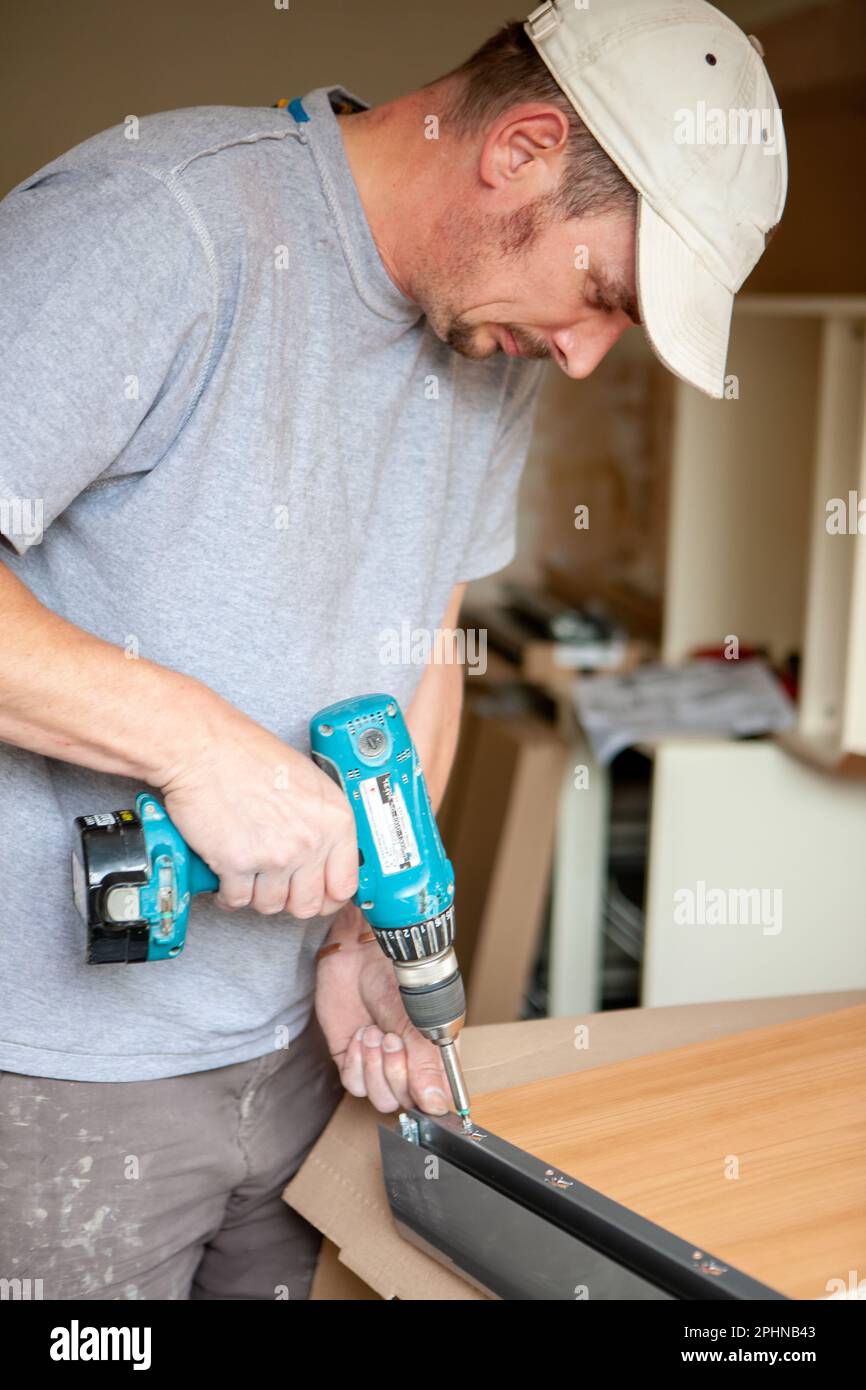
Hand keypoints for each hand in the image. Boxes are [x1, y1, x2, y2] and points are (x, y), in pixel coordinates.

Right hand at [154, 693, 358, 918]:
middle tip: (278, 888)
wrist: (205, 748)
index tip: (317, 895)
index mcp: (335, 820)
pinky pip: (237, 900)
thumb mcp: (308, 781)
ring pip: (271, 905)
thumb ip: (321, 822)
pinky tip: (227, 878)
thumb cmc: (250, 755)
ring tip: (249, 875)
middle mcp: (310, 841)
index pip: (345, 885)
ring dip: (257, 895)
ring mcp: (275, 856)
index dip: (328, 896)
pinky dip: (228, 894)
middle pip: (309, 904)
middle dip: (291, 901)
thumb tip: (323, 854)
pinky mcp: (236, 864)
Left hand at [315, 904, 451, 1114]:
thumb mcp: (417, 1020)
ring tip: (375, 1033)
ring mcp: (379, 1062)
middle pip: (405, 1101)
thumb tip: (437, 1104)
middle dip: (396, 1072)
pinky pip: (354, 1084)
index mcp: (434, 1053)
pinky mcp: (352, 1057)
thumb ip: (427, 1064)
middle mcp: (409, 1061)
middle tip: (392, 1039)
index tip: (423, 1094)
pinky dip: (358, 1063)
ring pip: (380, 1098)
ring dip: (375, 1067)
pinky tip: (362, 1035)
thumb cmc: (395, 976)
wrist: (358, 954)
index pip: (437, 1098)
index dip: (429, 1101)